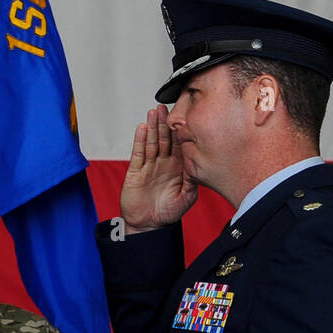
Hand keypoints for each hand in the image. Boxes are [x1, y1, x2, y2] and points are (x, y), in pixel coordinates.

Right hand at [119, 104, 197, 232]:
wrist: (148, 225)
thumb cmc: (169, 213)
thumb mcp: (187, 198)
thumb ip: (193, 181)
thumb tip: (197, 164)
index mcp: (178, 167)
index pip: (179, 145)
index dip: (181, 131)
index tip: (184, 115)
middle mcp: (163, 163)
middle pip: (164, 139)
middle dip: (165, 123)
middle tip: (166, 106)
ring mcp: (149, 166)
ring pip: (151, 142)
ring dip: (152, 127)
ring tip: (154, 111)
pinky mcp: (135, 172)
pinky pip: (138, 153)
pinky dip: (139, 140)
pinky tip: (141, 128)